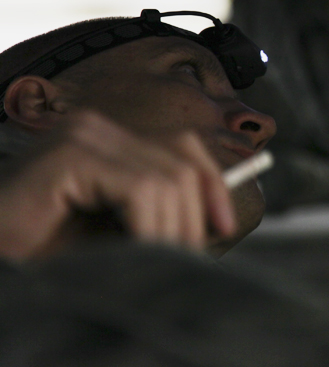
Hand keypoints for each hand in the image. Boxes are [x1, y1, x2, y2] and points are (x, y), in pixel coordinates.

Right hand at [0, 111, 236, 260]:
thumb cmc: (43, 249)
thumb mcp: (116, 229)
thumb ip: (158, 213)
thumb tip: (218, 217)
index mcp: (109, 140)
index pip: (183, 146)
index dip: (212, 184)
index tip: (223, 226)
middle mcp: (98, 128)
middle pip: (181, 162)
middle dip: (192, 217)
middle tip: (183, 258)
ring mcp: (83, 136)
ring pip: (168, 179)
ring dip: (170, 229)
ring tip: (152, 261)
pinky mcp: (71, 154)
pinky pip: (141, 188)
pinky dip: (149, 226)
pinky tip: (132, 250)